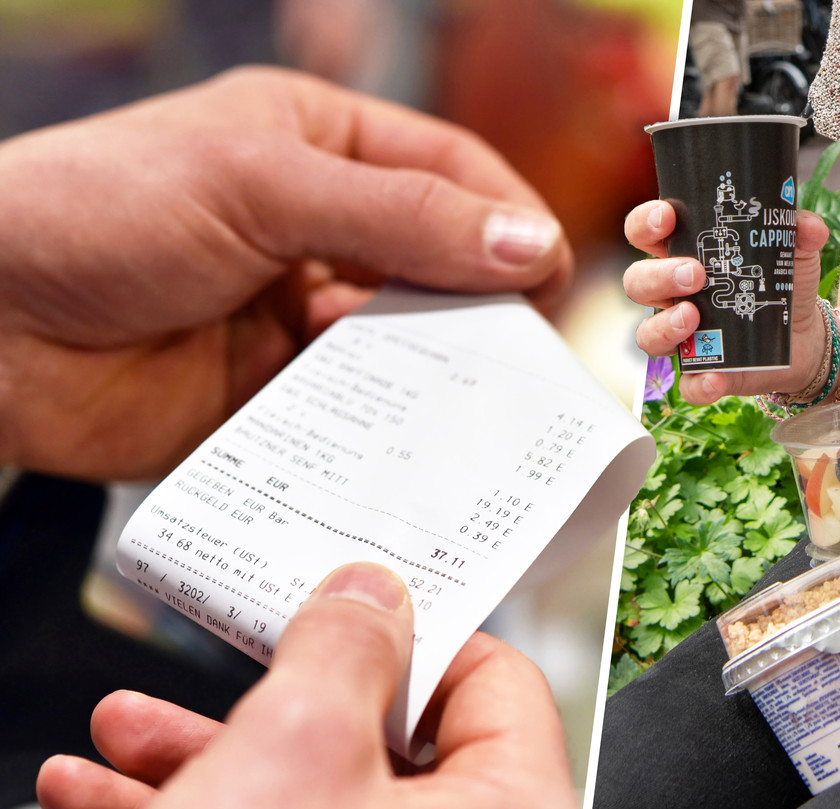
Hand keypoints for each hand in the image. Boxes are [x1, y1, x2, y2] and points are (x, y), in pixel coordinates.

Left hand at [0, 66, 571, 480]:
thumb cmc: (96, 213)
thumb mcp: (260, 182)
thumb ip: (400, 216)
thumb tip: (527, 241)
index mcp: (318, 147)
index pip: (450, 172)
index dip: (509, 218)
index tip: (552, 275)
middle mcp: (319, 231)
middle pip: (442, 264)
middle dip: (484, 303)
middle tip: (525, 352)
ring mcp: (299, 316)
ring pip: (407, 343)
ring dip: (439, 369)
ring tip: (470, 398)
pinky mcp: (277, 395)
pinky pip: (358, 413)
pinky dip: (388, 426)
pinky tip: (403, 438)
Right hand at [35, 562, 599, 808]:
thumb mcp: (294, 747)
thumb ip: (345, 648)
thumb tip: (373, 598)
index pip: (496, 682)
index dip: (413, 634)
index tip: (349, 608)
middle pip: (392, 747)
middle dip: (276, 703)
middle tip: (224, 665)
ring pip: (322, 808)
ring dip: (215, 763)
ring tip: (130, 734)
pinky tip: (109, 803)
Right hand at [622, 199, 828, 404]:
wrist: (804, 335)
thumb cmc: (781, 283)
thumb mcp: (793, 252)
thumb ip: (799, 232)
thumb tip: (808, 225)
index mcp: (684, 255)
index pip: (646, 234)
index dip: (645, 223)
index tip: (666, 217)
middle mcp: (674, 296)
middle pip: (638, 282)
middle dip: (659, 275)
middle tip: (695, 274)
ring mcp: (684, 336)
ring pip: (648, 334)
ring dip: (664, 325)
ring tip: (693, 317)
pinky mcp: (703, 371)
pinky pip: (687, 384)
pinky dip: (698, 384)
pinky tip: (716, 377)